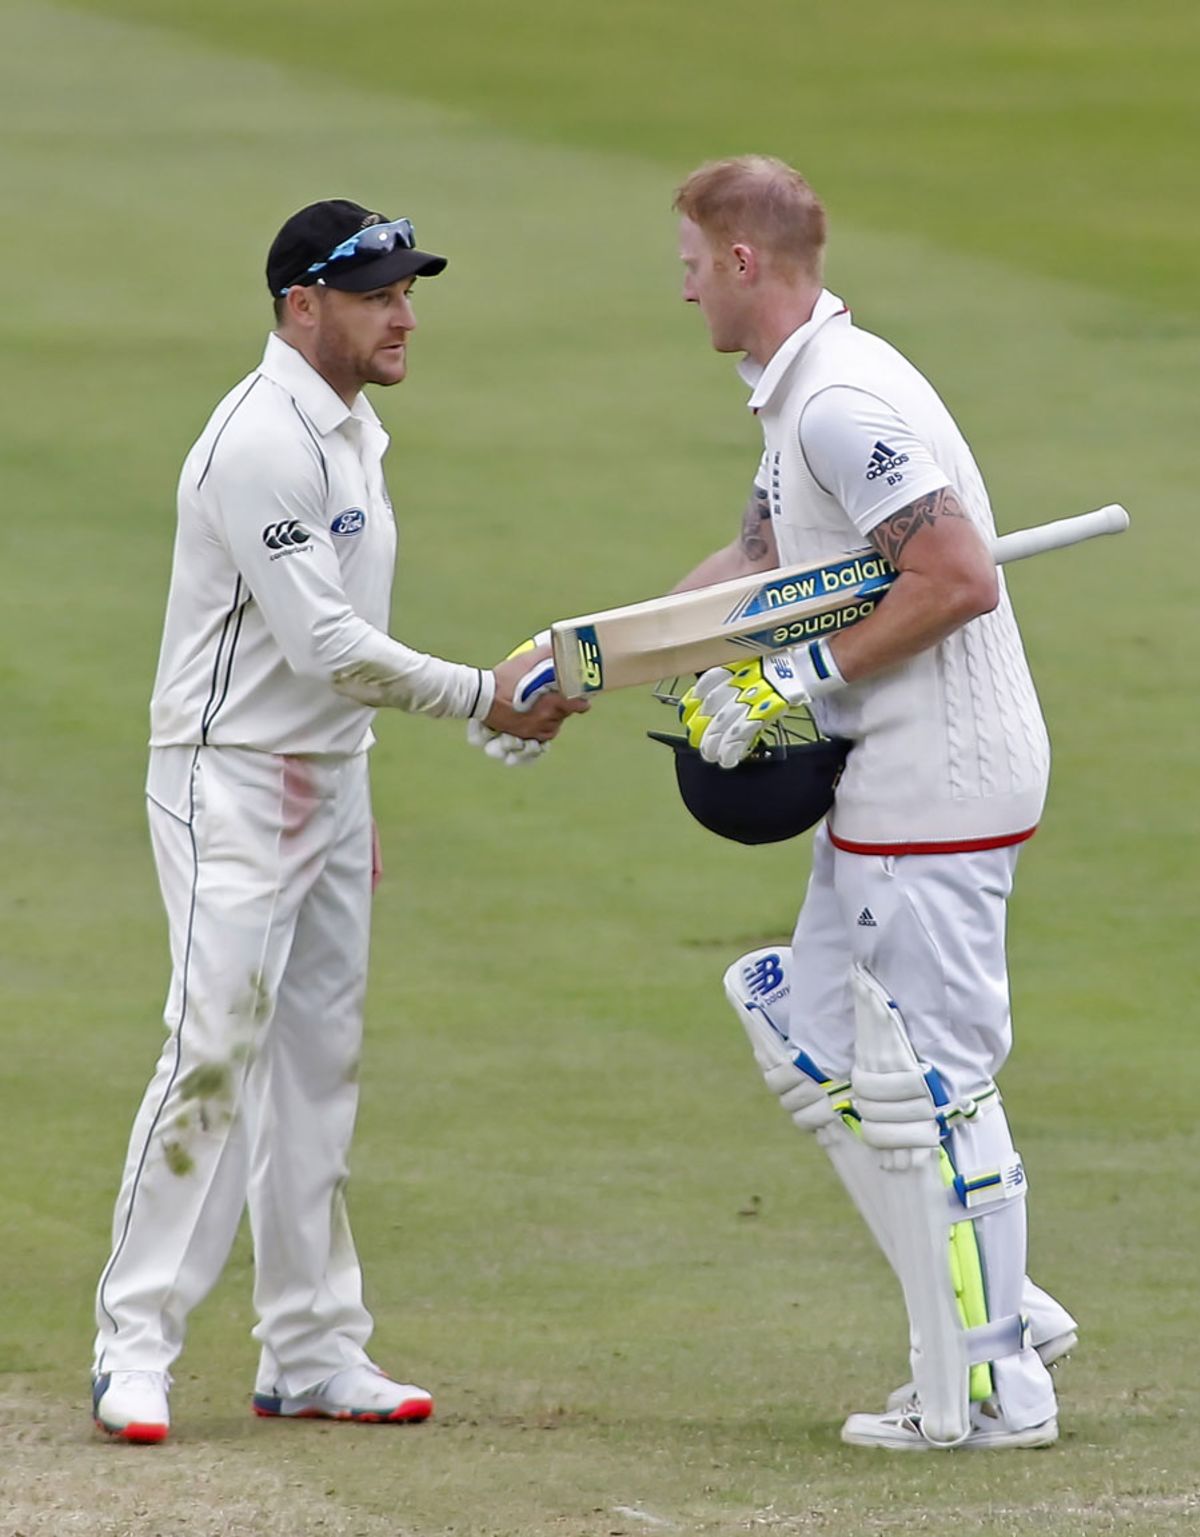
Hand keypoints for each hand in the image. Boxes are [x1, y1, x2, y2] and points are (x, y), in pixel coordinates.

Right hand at [468, 634, 586, 765]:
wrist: (479, 698)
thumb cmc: (502, 680)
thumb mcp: (524, 661)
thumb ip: (544, 654)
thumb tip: (557, 646)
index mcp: (550, 705)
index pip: (578, 705)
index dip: (582, 700)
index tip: (583, 695)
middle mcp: (545, 721)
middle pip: (565, 714)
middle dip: (563, 704)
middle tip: (557, 692)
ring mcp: (535, 732)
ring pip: (554, 725)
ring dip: (553, 715)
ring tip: (543, 702)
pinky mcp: (524, 736)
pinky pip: (542, 734)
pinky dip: (542, 725)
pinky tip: (536, 714)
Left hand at [680, 654, 812, 768]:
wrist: (806, 666)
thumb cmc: (779, 665)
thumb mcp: (750, 663)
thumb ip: (733, 676)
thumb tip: (712, 696)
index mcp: (734, 667)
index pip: (705, 684)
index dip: (693, 702)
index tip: (687, 715)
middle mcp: (739, 681)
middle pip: (711, 708)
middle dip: (702, 728)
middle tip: (697, 742)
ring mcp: (751, 697)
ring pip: (724, 723)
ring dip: (715, 743)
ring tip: (711, 755)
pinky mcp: (765, 711)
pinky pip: (743, 732)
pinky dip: (733, 748)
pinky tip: (727, 759)